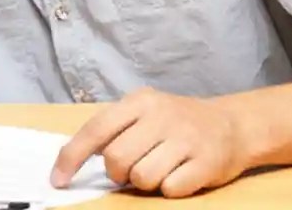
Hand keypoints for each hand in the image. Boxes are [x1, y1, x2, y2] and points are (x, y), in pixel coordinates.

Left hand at [51, 87, 246, 197]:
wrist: (233, 124)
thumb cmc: (177, 122)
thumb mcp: (145, 112)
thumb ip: (114, 129)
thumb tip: (73, 159)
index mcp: (140, 101)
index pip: (96, 129)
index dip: (72, 157)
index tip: (58, 180)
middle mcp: (162, 116)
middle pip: (117, 159)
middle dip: (118, 173)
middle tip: (132, 169)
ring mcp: (186, 138)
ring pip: (142, 178)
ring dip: (145, 182)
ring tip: (159, 169)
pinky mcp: (207, 162)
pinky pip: (170, 189)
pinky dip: (170, 188)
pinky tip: (181, 174)